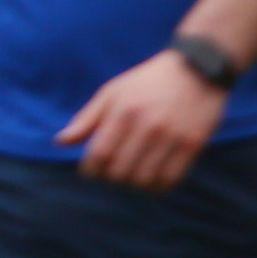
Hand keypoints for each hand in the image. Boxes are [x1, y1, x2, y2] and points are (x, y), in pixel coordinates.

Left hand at [56, 48, 226, 191]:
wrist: (196, 69)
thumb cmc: (146, 83)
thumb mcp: (111, 92)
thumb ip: (86, 119)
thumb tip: (60, 142)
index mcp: (123, 112)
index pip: (100, 154)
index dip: (91, 170)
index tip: (91, 172)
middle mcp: (148, 125)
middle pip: (120, 171)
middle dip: (110, 179)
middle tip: (111, 174)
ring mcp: (172, 136)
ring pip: (145, 180)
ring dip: (133, 185)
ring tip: (131, 177)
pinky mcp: (193, 143)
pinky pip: (171, 179)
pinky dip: (157, 187)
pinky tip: (152, 181)